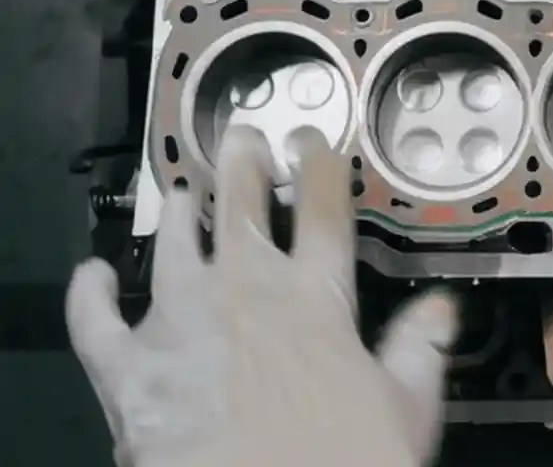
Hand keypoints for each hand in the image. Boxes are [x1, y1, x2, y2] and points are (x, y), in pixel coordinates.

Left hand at [67, 126, 456, 466]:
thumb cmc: (341, 462)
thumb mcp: (405, 407)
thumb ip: (418, 350)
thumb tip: (439, 311)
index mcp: (315, 297)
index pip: (321, 211)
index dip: (318, 166)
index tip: (311, 141)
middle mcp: (245, 290)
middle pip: (243, 207)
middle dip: (243, 165)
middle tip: (242, 139)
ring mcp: (180, 320)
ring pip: (174, 245)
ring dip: (180, 216)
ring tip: (183, 198)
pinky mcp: (127, 364)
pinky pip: (96, 319)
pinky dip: (91, 294)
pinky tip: (93, 276)